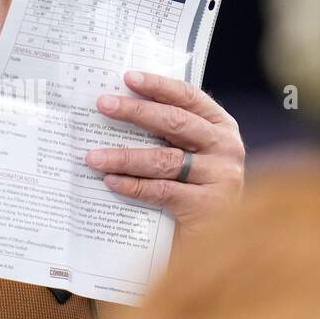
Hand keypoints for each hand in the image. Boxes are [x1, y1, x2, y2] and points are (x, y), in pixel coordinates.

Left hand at [85, 70, 245, 246]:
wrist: (221, 240)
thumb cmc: (198, 191)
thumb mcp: (192, 156)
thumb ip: (170, 134)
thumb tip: (122, 108)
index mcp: (222, 127)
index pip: (189, 98)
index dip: (159, 86)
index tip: (128, 78)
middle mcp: (226, 148)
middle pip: (174, 123)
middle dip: (135, 112)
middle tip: (103, 105)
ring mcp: (221, 177)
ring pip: (164, 160)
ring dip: (124, 156)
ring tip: (93, 155)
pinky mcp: (207, 206)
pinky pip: (161, 190)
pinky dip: (132, 185)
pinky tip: (110, 181)